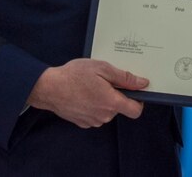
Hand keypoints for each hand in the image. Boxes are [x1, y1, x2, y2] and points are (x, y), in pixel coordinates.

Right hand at [26, 58, 147, 127]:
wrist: (49, 88)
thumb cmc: (74, 75)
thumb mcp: (102, 68)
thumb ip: (124, 78)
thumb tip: (143, 83)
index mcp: (111, 102)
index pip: (136, 110)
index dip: (139, 100)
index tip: (133, 91)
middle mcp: (104, 116)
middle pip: (120, 108)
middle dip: (116, 95)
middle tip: (104, 80)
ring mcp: (93, 121)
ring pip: (107, 111)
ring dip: (103, 100)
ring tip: (91, 86)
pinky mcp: (83, 122)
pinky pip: (95, 114)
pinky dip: (93, 105)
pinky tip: (83, 94)